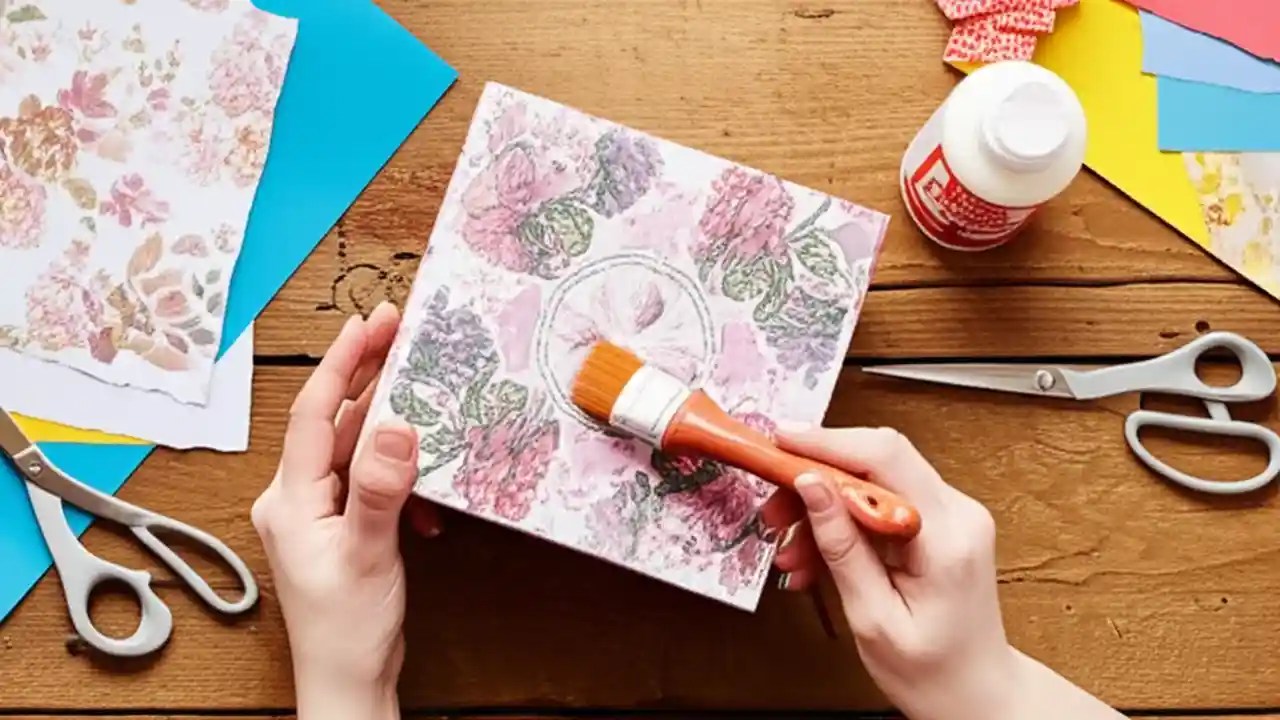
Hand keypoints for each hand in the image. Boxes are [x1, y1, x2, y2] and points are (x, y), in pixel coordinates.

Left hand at [251, 303, 438, 719]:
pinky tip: (426, 491)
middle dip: (366, 374)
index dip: (342, 362)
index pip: (313, 412)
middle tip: (399, 330)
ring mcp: (320, 511)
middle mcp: (298, 497)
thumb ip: (378, 489)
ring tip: (422, 389)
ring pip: (355, 446)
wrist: (348, 681)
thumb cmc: (345, 629)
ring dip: (389, 421)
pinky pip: (371, 479)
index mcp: (290, 498)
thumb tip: (394, 426)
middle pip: (334, 420)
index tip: (370, 323)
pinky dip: (401, 474)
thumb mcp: (365, 553)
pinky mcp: (344, 525)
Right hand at [772, 426, 1123, 719]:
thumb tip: (811, 486)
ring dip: (822, 508)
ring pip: (871, 482)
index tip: (780, 443)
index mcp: (947, 538)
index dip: (827, 444)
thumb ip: (842, 547)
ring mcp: (952, 515)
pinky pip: (880, 504)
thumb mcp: (873, 617)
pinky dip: (842, 524)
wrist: (976, 695)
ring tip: (791, 553)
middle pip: (875, 461)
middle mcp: (958, 514)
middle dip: (815, 479)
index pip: (886, 458)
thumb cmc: (934, 673)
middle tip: (774, 514)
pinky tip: (814, 557)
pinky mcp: (939, 522)